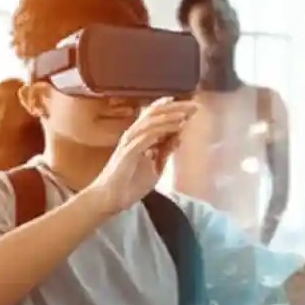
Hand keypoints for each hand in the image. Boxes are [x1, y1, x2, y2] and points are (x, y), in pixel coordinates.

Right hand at [87, 98, 197, 214]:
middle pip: (154, 113)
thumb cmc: (129, 183)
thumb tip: (179, 136)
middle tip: (194, 106)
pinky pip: (147, 136)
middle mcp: (133, 135)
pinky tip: (177, 128)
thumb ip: (165, 151)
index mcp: (138, 136)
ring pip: (151, 121)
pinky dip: (163, 130)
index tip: (189, 104)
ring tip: (186, 114)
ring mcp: (130, 142)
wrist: (109, 199)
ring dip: (170, 116)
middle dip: (175, 108)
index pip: (154, 115)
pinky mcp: (129, 151)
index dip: (170, 107)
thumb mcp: (154, 166)